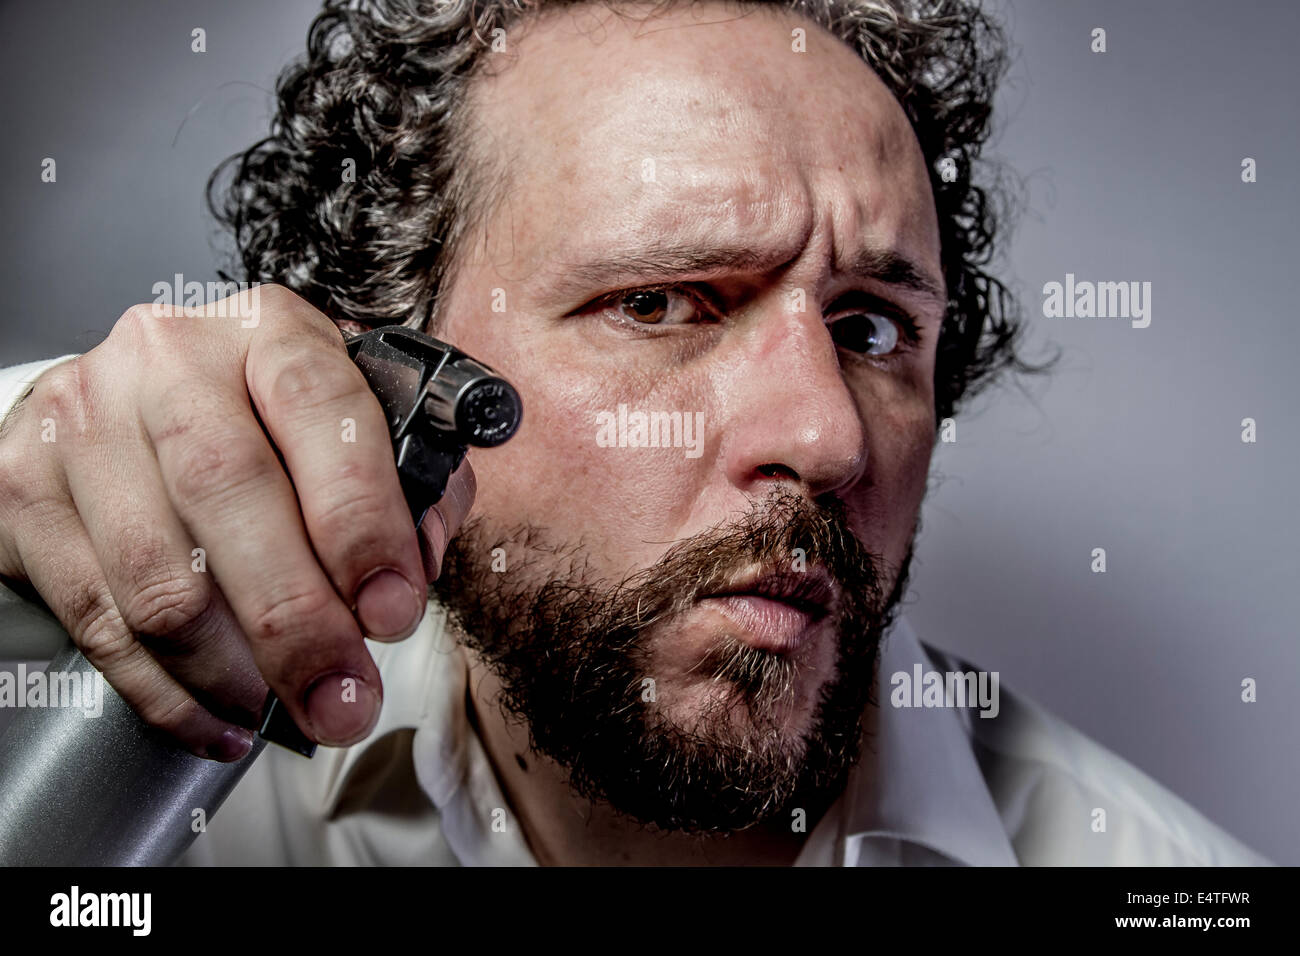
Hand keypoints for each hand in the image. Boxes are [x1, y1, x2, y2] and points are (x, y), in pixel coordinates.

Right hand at [0, 285, 473, 758]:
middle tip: (346, 698)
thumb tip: (417, 568)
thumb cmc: (266, 426)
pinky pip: (98, 620)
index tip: (393, 608)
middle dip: (298, 619)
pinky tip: (221, 718)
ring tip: (290, 711)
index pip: (320, 406)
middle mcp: (168, 361)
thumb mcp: (355, 425)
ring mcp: (85, 422)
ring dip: (234, 671)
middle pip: (228, 494)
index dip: (361, 516)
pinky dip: (167, 692)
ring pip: (157, 575)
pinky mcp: (25, 490)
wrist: (131, 402)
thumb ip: (412, 484)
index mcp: (269, 331)